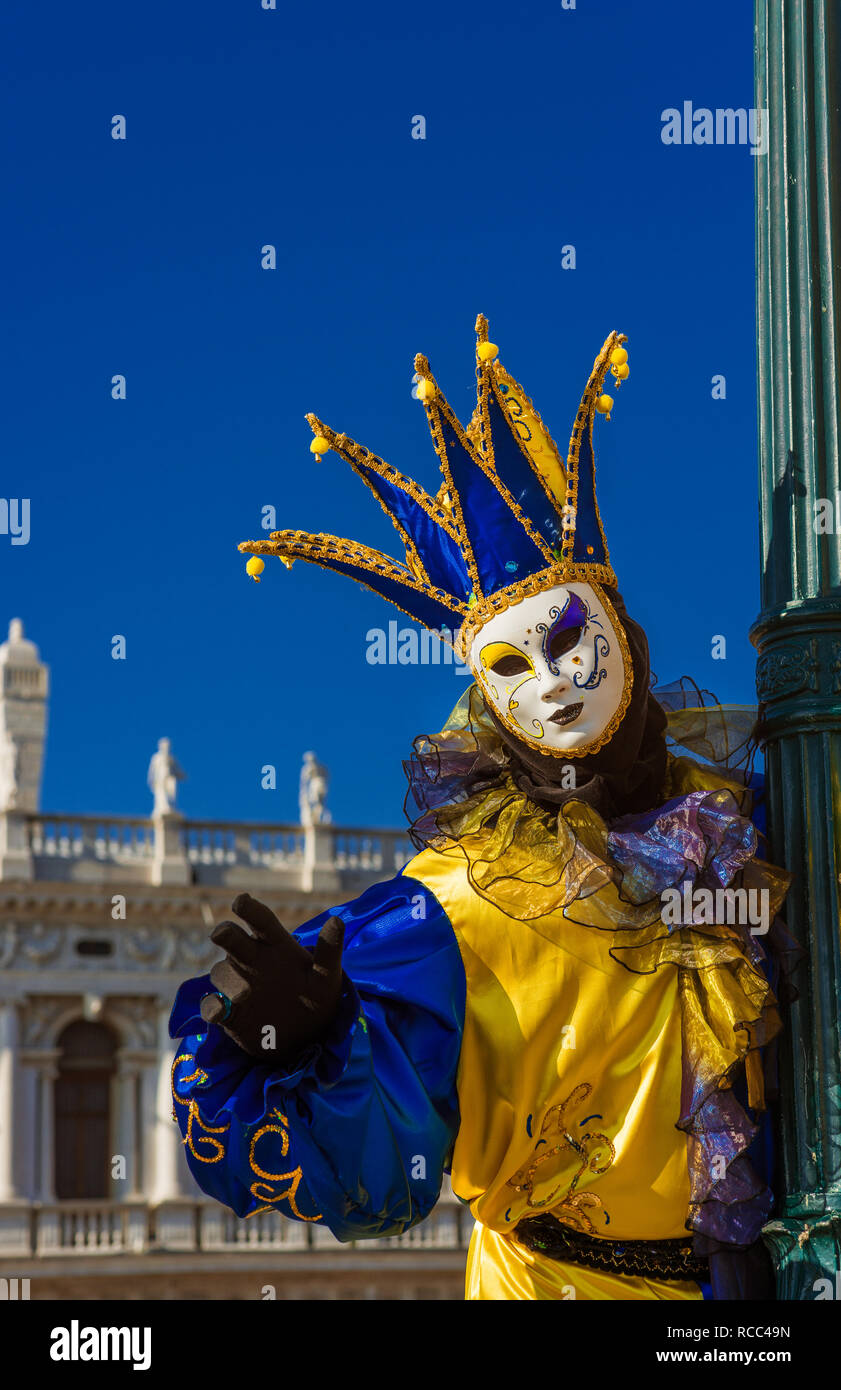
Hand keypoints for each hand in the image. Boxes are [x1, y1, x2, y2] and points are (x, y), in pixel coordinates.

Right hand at [199, 892, 345, 1062]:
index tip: (240, 902)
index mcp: (275, 944)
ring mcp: (236, 985)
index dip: (248, 908)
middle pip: (231, 939)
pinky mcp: (229, 1013)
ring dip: (228, 979)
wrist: (309, 1035)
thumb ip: (330, 949)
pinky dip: (211, 1006)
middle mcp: (251, 959)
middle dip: (224, 934)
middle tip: (222, 933)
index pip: (259, 920)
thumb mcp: (328, 974)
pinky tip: (219, 1010)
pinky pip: (211, 1006)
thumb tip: (337, 920)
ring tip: (246, 993)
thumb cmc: (318, 996)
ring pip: (220, 972)